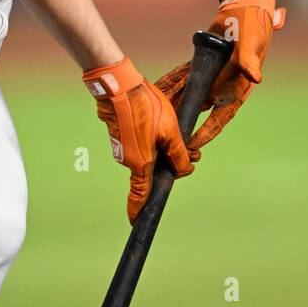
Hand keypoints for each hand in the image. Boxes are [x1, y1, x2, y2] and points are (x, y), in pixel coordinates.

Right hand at [83, 55, 192, 222]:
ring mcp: (121, 146)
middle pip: (150, 170)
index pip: (140, 194)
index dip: (138, 209)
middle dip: (167, 164)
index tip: (135, 222)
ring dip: (160, 146)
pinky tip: (155, 118)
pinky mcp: (118, 133)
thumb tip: (184, 169)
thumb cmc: (145, 107)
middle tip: (189, 152)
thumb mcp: (171, 132)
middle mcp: (127, 158)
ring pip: (145, 153)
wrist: (119, 84)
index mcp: (140, 163)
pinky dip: (149, 136)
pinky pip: (137, 142)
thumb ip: (179, 154)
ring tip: (171, 126)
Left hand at [156, 0, 285, 154]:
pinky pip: (186, 78)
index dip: (207, 131)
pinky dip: (174, 86)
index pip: (221, 116)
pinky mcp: (203, 64)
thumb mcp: (252, 42)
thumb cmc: (252, 25)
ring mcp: (212, 76)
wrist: (243, 8)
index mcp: (237, 87)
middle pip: (201, 111)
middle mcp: (223, 86)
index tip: (193, 144)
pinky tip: (159, 94)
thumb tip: (256, 77)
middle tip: (167, 141)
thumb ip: (250, 60)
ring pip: (190, 97)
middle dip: (186, 126)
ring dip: (176, 108)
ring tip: (156, 123)